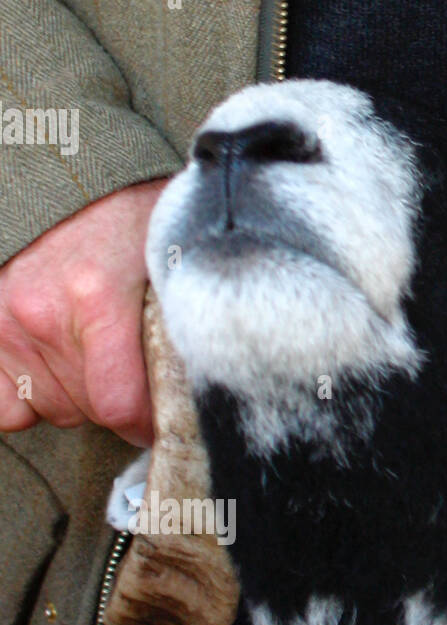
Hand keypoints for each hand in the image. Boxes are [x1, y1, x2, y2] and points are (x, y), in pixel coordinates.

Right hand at [0, 179, 167, 445]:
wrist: (57, 170)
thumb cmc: (124, 214)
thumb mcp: (168, 255)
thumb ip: (185, 315)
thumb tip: (216, 375)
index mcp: (95, 299)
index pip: (118, 406)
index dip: (144, 422)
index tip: (156, 417)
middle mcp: (40, 314)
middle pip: (85, 410)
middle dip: (112, 403)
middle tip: (125, 372)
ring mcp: (2, 321)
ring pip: (48, 408)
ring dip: (72, 397)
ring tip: (88, 359)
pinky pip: (4, 407)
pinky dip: (26, 397)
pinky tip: (49, 371)